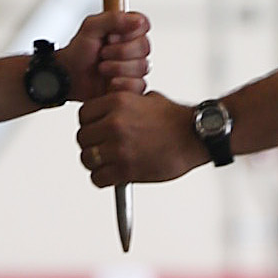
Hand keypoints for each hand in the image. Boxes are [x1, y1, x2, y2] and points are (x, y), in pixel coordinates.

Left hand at [64, 9, 149, 100]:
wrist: (69, 78)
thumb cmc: (78, 52)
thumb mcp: (90, 28)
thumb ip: (113, 19)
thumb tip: (138, 20)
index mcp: (125, 30)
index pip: (143, 25)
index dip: (128, 33)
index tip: (110, 37)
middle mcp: (132, 47)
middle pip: (144, 47)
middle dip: (120, 52)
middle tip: (102, 53)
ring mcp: (133, 66)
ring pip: (142, 66)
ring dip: (117, 68)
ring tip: (102, 68)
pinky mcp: (132, 84)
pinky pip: (139, 85)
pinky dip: (122, 84)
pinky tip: (110, 82)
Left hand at [77, 80, 203, 188]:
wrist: (195, 137)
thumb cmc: (176, 119)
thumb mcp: (147, 98)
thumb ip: (124, 104)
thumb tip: (110, 112)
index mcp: (118, 103)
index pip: (84, 114)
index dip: (88, 123)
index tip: (94, 129)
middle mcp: (114, 124)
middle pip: (82, 137)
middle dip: (90, 144)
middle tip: (99, 148)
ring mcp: (119, 148)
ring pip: (87, 159)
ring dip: (94, 163)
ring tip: (104, 164)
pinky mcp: (126, 170)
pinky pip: (98, 178)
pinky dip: (102, 179)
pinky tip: (110, 176)